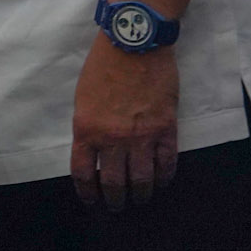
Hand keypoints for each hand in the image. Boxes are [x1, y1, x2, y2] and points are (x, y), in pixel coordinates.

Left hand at [70, 35, 178, 209]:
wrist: (134, 44)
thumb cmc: (103, 66)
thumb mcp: (83, 98)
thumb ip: (88, 126)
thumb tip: (94, 149)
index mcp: (86, 130)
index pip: (83, 172)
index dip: (87, 191)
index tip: (91, 199)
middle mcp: (113, 139)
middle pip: (114, 182)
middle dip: (115, 199)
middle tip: (117, 206)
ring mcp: (141, 136)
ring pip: (142, 178)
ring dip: (141, 194)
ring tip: (141, 199)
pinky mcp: (166, 129)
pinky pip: (167, 163)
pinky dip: (165, 177)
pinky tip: (162, 181)